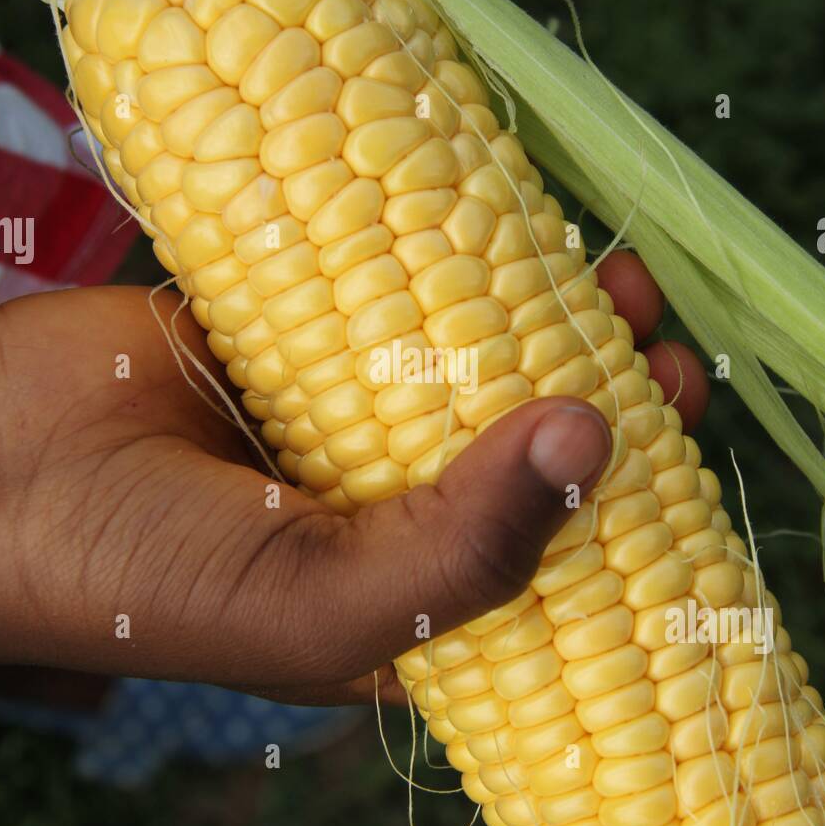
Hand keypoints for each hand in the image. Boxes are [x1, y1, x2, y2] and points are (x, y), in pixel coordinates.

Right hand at [0, 256, 707, 705]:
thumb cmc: (146, 581)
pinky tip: (501, 219)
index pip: (545, 548)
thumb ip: (466, 549)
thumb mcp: (321, 605)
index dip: (626, 495)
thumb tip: (595, 438)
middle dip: (597, 386)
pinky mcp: (283, 327)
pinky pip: (383, 276)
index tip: (678, 421)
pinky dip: (440, 247)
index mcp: (404, 593)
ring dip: (536, 309)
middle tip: (657, 338)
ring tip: (609, 275)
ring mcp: (333, 411)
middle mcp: (380, 502)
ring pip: (461, 350)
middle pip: (515, 438)